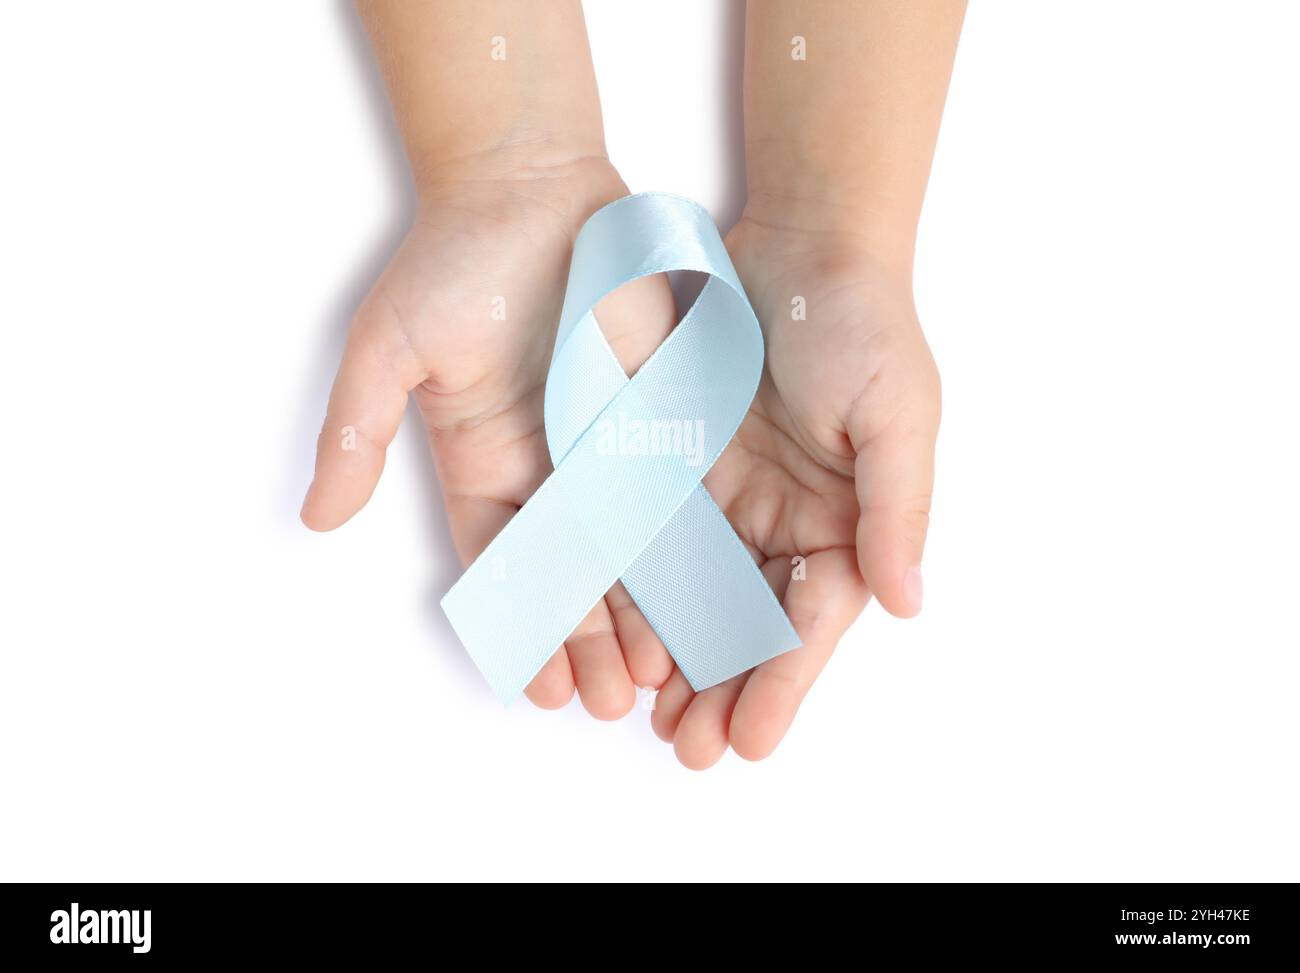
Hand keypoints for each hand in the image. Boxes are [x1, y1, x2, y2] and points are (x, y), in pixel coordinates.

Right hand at [301, 152, 674, 717]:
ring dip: (647, 612)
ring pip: (634, 548)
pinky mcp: (661, 414)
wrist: (532, 185)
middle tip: (612, 703)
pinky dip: (694, 547)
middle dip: (592, 639)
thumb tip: (317, 517)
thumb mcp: (390, 347)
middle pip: (574, 572)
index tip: (539, 687)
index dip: (524, 628)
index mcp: (483, 465)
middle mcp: (548, 468)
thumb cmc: (454, 260)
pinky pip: (683, 490)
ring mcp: (608, 444)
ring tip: (665, 675)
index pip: (505, 567)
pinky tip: (711, 599)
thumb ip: (357, 431)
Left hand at [650, 210, 941, 767]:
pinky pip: (649, 538)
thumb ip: (898, 506)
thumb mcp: (896, 413)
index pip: (813, 621)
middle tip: (688, 749)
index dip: (784, 684)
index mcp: (844, 521)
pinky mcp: (672, 465)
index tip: (752, 741)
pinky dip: (634, 591)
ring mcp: (726, 497)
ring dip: (674, 660)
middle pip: (749, 624)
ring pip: (694, 597)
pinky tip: (613, 636)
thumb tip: (909, 602)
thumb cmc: (862, 323)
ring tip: (648, 718)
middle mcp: (784, 521)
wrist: (800, 239)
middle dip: (722, 690)